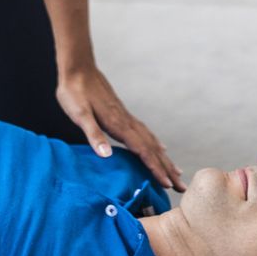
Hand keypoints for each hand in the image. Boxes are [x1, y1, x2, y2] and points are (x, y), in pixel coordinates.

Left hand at [58, 65, 184, 190]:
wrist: (78, 69)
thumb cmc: (75, 92)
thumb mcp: (79, 114)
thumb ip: (93, 134)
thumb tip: (106, 155)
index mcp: (118, 125)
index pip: (143, 151)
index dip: (156, 169)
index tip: (169, 184)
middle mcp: (127, 122)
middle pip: (153, 149)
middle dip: (167, 169)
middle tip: (182, 186)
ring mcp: (126, 118)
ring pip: (151, 142)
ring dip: (164, 159)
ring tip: (176, 171)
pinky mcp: (122, 115)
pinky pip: (145, 134)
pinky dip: (155, 144)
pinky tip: (159, 147)